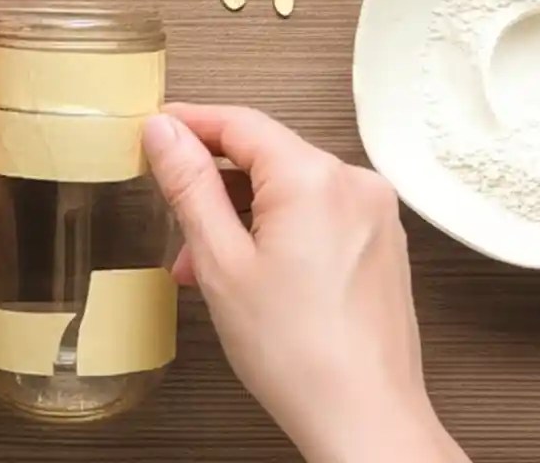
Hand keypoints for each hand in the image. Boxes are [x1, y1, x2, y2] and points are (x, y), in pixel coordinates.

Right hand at [142, 105, 467, 462]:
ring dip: (242, 217)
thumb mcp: (221, 262)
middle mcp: (354, 184)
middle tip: (171, 217)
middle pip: (267, 158)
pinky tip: (250, 275)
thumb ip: (189, 186)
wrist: (365, 418)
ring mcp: (375, 214)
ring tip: (205, 267)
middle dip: (213, 187)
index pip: (240, 123)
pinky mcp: (382, 243)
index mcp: (314, 177)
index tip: (157, 129)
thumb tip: (164, 133)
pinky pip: (319, 217)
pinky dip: (278, 233)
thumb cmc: (298, 353)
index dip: (191, 122)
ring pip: (291, 192)